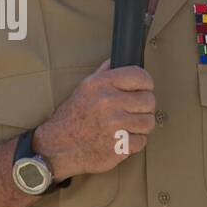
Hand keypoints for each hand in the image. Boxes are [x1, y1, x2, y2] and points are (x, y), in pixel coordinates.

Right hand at [33, 60, 155, 180]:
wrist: (57, 146)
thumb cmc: (72, 117)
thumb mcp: (84, 87)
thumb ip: (104, 72)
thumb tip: (119, 59)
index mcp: (101, 84)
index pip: (140, 76)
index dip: (146, 83)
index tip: (144, 89)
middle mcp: (108, 102)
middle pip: (149, 100)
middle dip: (144, 107)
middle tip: (133, 111)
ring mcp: (114, 126)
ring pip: (148, 122)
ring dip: (141, 125)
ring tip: (127, 125)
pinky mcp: (118, 146)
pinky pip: (141, 141)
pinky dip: (134, 142)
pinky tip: (121, 139)